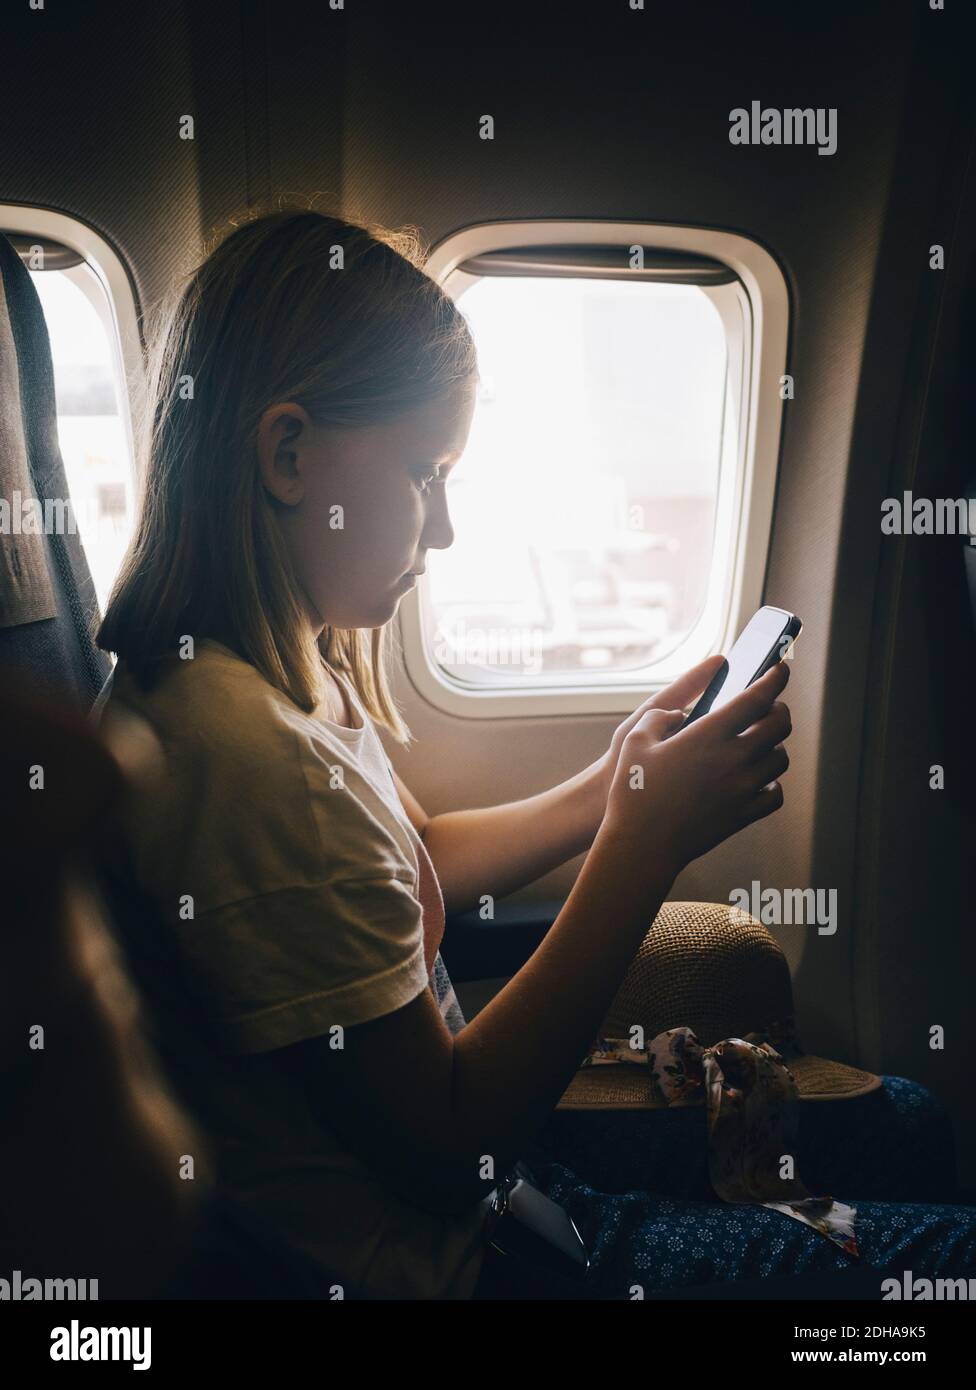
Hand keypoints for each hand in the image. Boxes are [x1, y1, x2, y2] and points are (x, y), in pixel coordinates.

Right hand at [603, 660, 791, 877]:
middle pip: (779, 726)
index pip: (757, 698)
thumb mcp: (633, 740)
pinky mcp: (742, 816)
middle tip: (769, 705)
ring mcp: (742, 790)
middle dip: (779, 709)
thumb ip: (658, 717)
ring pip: (780, 759)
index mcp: (708, 736)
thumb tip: (679, 714)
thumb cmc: (633, 791)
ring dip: (774, 745)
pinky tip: (758, 779)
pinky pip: (774, 794)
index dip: (774, 677)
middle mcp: (733, 760)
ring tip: (759, 742)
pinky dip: (772, 782)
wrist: (641, 846)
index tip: (780, 667)